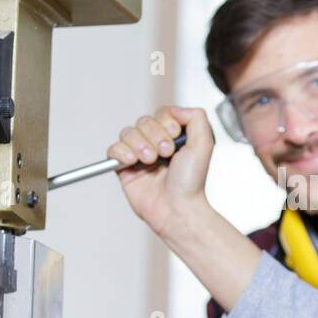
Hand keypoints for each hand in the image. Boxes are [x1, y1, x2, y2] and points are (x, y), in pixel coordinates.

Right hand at [107, 106, 214, 238]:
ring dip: (140, 144)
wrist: (178, 208)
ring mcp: (139, 155)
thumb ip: (196, 117)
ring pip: (128, 132)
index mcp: (174, 137)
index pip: (161, 113)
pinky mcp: (124, 168)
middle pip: (144, 121)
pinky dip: (121, 152)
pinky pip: (113, 149)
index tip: (174, 136)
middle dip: (154, 135)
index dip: (165, 121)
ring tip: (150, 160)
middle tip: (165, 154)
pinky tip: (133, 161)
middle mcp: (156, 143)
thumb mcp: (204, 144)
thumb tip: (176, 109)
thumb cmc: (191, 182)